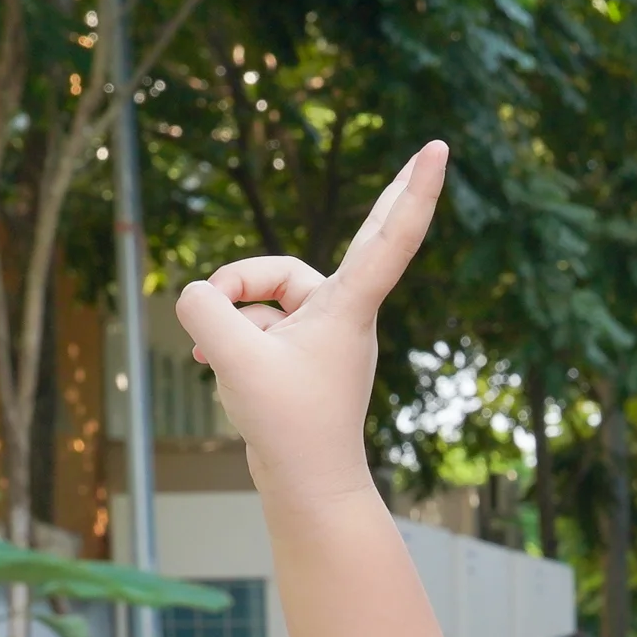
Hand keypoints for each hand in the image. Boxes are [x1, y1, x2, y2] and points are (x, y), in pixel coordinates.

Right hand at [173, 141, 448, 503]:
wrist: (308, 486)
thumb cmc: (287, 425)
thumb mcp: (231, 356)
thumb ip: (205, 309)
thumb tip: (199, 297)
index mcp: (348, 309)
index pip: (388, 238)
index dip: (412, 191)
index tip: (437, 150)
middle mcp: (346, 315)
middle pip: (367, 239)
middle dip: (393, 197)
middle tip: (432, 152)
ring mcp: (328, 334)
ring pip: (270, 293)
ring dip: (234, 311)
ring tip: (214, 352)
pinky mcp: (305, 354)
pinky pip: (263, 323)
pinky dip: (235, 336)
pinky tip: (211, 363)